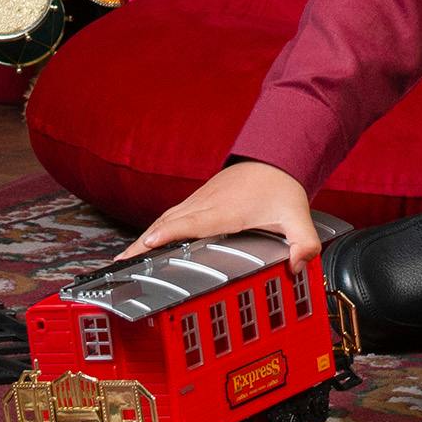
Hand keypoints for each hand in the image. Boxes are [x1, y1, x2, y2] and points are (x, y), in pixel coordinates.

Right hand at [115, 160, 319, 273]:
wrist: (275, 156)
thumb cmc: (281, 186)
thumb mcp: (298, 215)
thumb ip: (303, 241)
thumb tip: (299, 264)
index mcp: (227, 210)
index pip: (193, 223)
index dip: (170, 233)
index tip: (148, 244)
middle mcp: (207, 204)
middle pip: (168, 224)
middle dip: (142, 244)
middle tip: (119, 266)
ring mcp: (200, 201)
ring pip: (165, 219)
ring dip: (143, 239)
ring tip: (122, 261)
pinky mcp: (197, 201)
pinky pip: (170, 216)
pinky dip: (153, 231)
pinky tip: (144, 244)